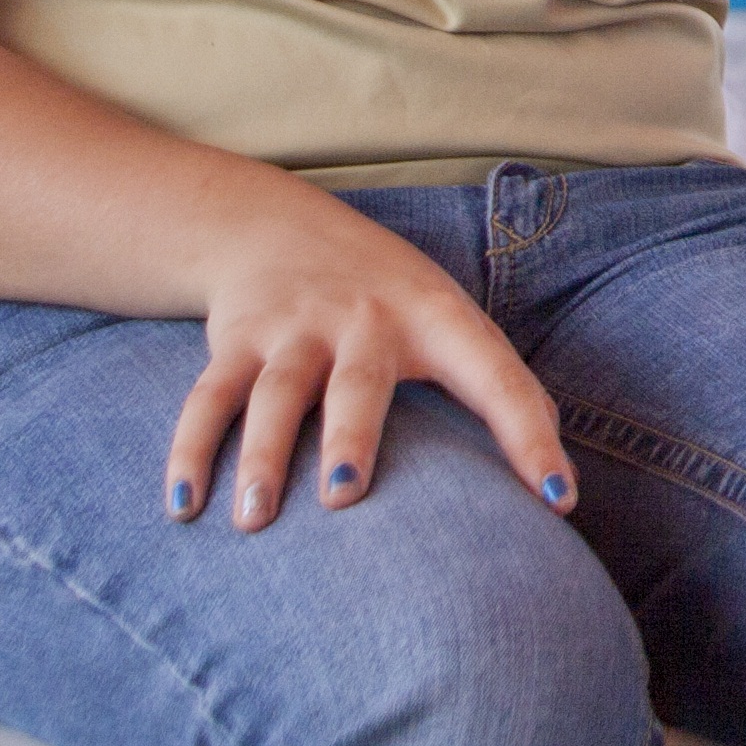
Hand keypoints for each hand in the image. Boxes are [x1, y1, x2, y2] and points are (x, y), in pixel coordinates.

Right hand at [164, 186, 570, 533]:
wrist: (276, 226)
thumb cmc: (392, 300)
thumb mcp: (453, 323)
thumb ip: (503, 391)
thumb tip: (563, 487)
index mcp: (439, 320)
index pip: (497, 378)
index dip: (530, 437)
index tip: (556, 500)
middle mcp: (366, 320)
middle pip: (358, 383)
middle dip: (352, 435)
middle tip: (346, 494)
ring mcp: (296, 329)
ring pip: (275, 394)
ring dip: (262, 456)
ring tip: (254, 519)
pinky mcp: (236, 340)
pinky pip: (208, 398)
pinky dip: (190, 450)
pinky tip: (181, 505)